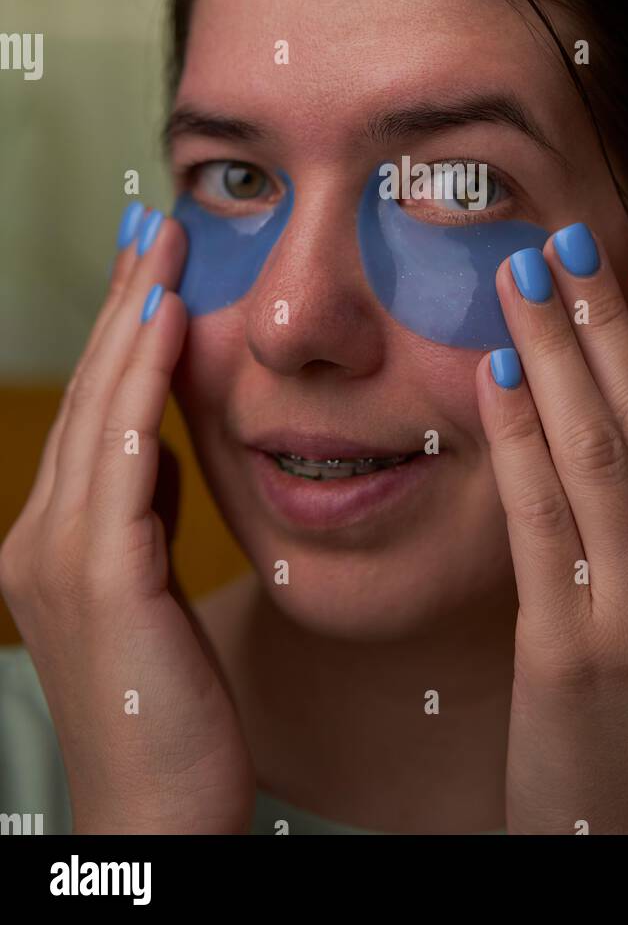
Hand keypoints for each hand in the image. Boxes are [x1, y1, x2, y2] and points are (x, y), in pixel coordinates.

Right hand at [0, 206, 255, 833]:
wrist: (157, 819)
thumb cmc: (168, 715)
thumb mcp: (153, 593)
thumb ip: (147, 518)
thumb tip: (168, 447)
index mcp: (55, 540)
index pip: (95, 412)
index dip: (121, 334)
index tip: (152, 268)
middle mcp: (39, 537)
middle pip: (89, 395)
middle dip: (124, 304)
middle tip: (155, 228)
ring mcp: (59, 556)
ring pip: (100, 410)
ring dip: (132, 320)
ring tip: (163, 250)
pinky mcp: (99, 578)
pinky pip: (124, 457)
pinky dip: (141, 383)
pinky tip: (166, 326)